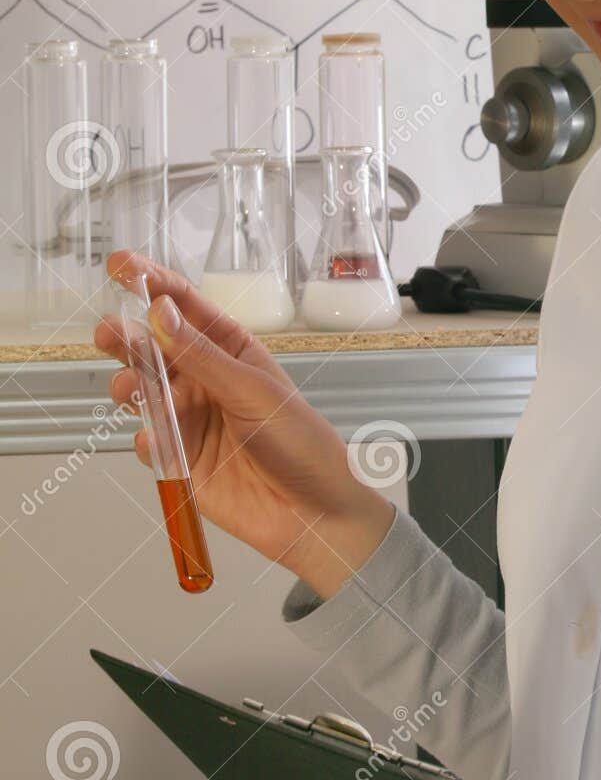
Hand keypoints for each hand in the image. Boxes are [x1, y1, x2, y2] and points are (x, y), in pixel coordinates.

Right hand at [94, 249, 394, 595]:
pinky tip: (155, 441)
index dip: (151, 282)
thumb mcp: (251, 392)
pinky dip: (146, 439)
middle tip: (108, 333)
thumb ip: (201, 356)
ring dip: (129, 385)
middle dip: (126, 337)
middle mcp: (206, 380)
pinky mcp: (181, 460)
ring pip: (143, 392)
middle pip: (154, 348)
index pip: (185, 308)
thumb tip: (160, 312)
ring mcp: (191, 419)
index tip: (120, 265)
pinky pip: (149, 442)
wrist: (314, 514)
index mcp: (231, 351)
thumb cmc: (300, 443)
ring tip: (129, 388)